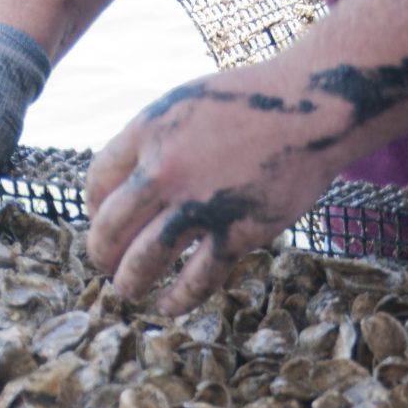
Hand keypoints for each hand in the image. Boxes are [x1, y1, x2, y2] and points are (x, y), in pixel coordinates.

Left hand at [85, 58, 344, 314]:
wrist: (313, 109)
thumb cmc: (252, 103)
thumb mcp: (186, 103)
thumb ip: (154, 139)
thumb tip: (126, 185)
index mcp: (148, 130)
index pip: (98, 183)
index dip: (94, 210)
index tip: (102, 222)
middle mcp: (165, 169)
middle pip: (110, 228)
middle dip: (102, 254)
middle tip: (105, 264)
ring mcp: (200, 205)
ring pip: (143, 261)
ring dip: (129, 282)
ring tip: (129, 289)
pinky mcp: (237, 234)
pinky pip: (196, 280)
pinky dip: (177, 299)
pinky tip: (168, 304)